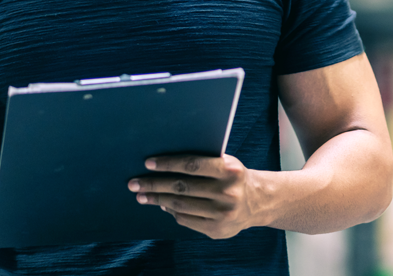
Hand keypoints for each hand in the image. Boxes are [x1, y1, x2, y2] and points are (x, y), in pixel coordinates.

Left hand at [128, 155, 261, 239]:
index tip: (148, 163)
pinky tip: (163, 206)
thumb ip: (203, 161)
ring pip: (181, 205)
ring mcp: (222, 213)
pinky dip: (171, 211)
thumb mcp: (226, 162)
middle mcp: (227, 192)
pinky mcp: (217, 230)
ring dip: (158, 200)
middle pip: (182, 187)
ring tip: (142, 195)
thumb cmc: (233, 177)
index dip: (168, 163)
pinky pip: (186, 220)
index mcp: (230, 170)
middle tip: (134, 183)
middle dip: (154, 185)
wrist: (258, 202)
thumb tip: (164, 165)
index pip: (192, 165)